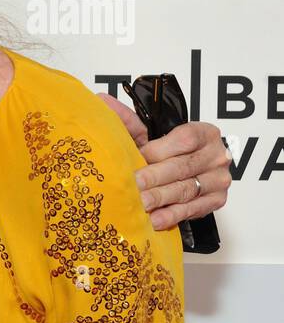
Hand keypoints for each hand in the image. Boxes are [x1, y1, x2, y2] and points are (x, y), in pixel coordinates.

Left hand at [98, 92, 231, 230]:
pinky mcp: (216, 200)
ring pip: (187, 189)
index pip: (184, 140)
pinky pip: (194, 209)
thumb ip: (129, 121)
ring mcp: (218, 179)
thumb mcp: (149, 133)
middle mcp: (216, 155)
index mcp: (204, 133)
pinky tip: (155, 219)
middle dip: (154, 177)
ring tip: (141, 204)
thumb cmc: (165, 150)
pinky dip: (172, 215)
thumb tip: (103, 102)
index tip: (137, 157)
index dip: (158, 150)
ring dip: (161, 198)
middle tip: (134, 185)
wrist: (182, 169)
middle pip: (183, 167)